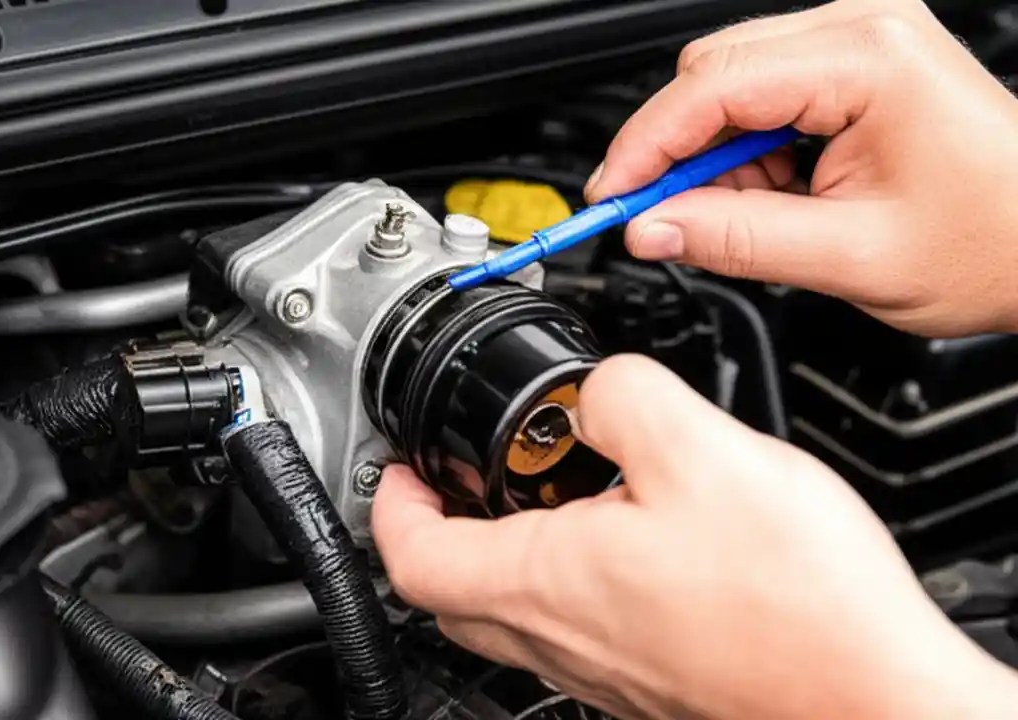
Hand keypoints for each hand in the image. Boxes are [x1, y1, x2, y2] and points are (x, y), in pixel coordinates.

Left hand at [373, 355, 1017, 719]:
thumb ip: (623, 396)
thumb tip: (595, 388)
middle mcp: (562, 640)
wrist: (875, 697)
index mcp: (547, 580)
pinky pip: (574, 629)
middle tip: (456, 481)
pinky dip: (566, 580)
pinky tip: (622, 542)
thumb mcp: (699, 449)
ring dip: (500, 552)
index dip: (389, 501)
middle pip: (450, 592)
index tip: (402, 466)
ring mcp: (604, 670)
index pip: (413, 554)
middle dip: (436, 528)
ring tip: (538, 497)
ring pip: (510, 614)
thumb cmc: (795, 605)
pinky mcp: (651, 681)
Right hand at [587, 0, 1017, 337]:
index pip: (711, 87)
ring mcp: (861, 41)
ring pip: (731, 86)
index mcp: (868, 59)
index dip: (645, 148)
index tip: (610, 200)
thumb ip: (735, 239)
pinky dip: (747, 152)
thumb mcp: (849, 257)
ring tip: (749, 219)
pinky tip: (772, 196)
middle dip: (674, 154)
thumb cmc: (993, 242)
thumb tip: (650, 228)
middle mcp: (863, 29)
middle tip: (658, 221)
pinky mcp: (857, 65)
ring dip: (714, 158)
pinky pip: (764, 95)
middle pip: (711, 75)